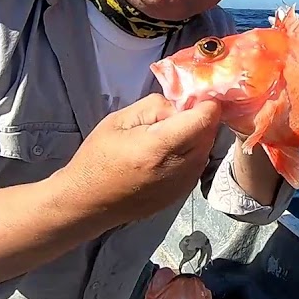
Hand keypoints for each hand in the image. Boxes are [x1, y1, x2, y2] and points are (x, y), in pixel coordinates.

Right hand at [60, 94, 223, 228]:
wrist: (88, 203)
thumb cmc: (97, 159)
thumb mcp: (119, 120)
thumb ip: (155, 106)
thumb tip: (180, 105)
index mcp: (159, 147)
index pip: (205, 118)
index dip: (206, 102)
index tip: (195, 95)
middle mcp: (178, 168)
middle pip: (210, 132)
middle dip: (199, 118)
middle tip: (177, 113)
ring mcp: (183, 185)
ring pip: (207, 148)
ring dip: (196, 136)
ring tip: (169, 135)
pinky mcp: (182, 194)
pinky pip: (198, 164)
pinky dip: (191, 153)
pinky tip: (167, 154)